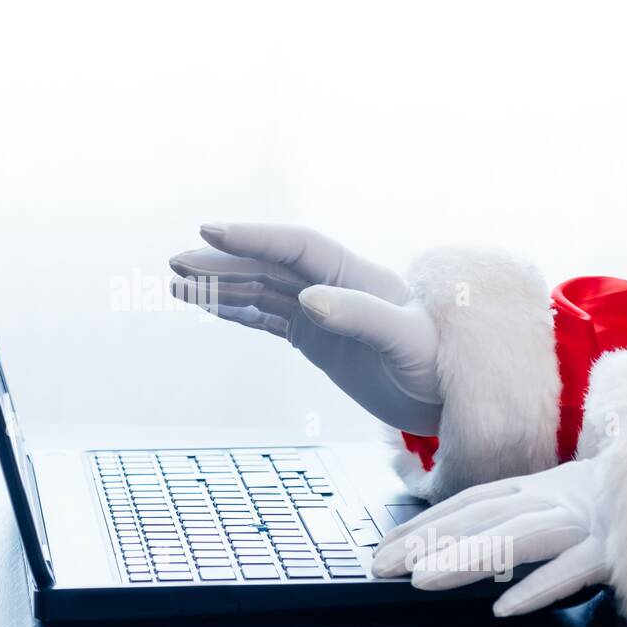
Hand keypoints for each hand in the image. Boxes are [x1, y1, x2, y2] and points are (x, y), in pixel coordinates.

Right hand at [169, 223, 442, 434]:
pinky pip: (265, 318)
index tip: (211, 230)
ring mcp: (320, 311)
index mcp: (355, 275)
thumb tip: (308, 300)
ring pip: (259, 290)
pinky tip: (206, 305)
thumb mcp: (406, 341)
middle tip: (177, 261)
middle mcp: (332, 286)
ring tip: (177, 282)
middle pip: (266, 265)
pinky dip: (233, 311)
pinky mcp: (315, 338)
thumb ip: (360, 316)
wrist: (450, 396)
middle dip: (221, 262)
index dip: (254, 237)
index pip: (296, 246)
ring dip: (218, 285)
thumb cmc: (438, 364)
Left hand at [370, 459, 609, 615]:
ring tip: (423, 582)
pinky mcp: (614, 551)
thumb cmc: (607, 501)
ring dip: (465, 560)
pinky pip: (570, 572)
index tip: (384, 546)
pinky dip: (537, 588)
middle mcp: (551, 500)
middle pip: (479, 519)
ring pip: (514, 540)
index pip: (466, 504)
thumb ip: (508, 514)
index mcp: (532, 487)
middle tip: (383, 566)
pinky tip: (505, 607)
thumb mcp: (552, 499)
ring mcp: (582, 523)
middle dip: (426, 543)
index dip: (423, 524)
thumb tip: (451, 539)